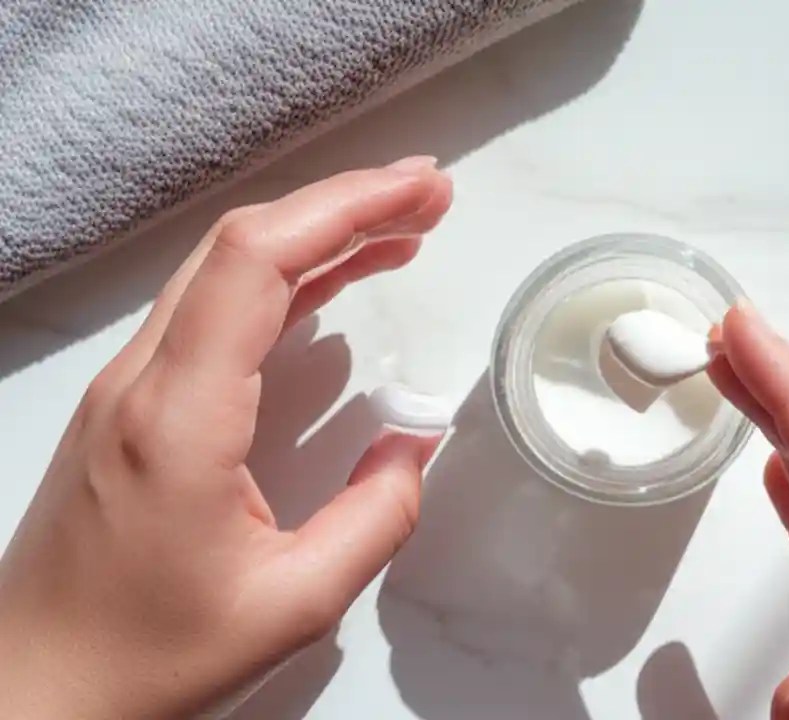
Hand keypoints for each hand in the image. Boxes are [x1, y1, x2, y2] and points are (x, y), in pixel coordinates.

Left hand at [0, 158, 451, 718]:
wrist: (34, 693)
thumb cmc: (147, 659)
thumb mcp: (292, 605)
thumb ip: (374, 518)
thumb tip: (415, 444)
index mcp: (179, 417)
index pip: (256, 262)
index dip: (345, 207)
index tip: (423, 192)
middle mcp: (142, 382)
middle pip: (240, 245)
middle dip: (343, 204)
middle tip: (431, 196)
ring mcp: (128, 389)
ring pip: (224, 272)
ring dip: (315, 236)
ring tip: (404, 229)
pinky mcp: (130, 408)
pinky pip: (211, 313)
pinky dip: (283, 282)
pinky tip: (334, 288)